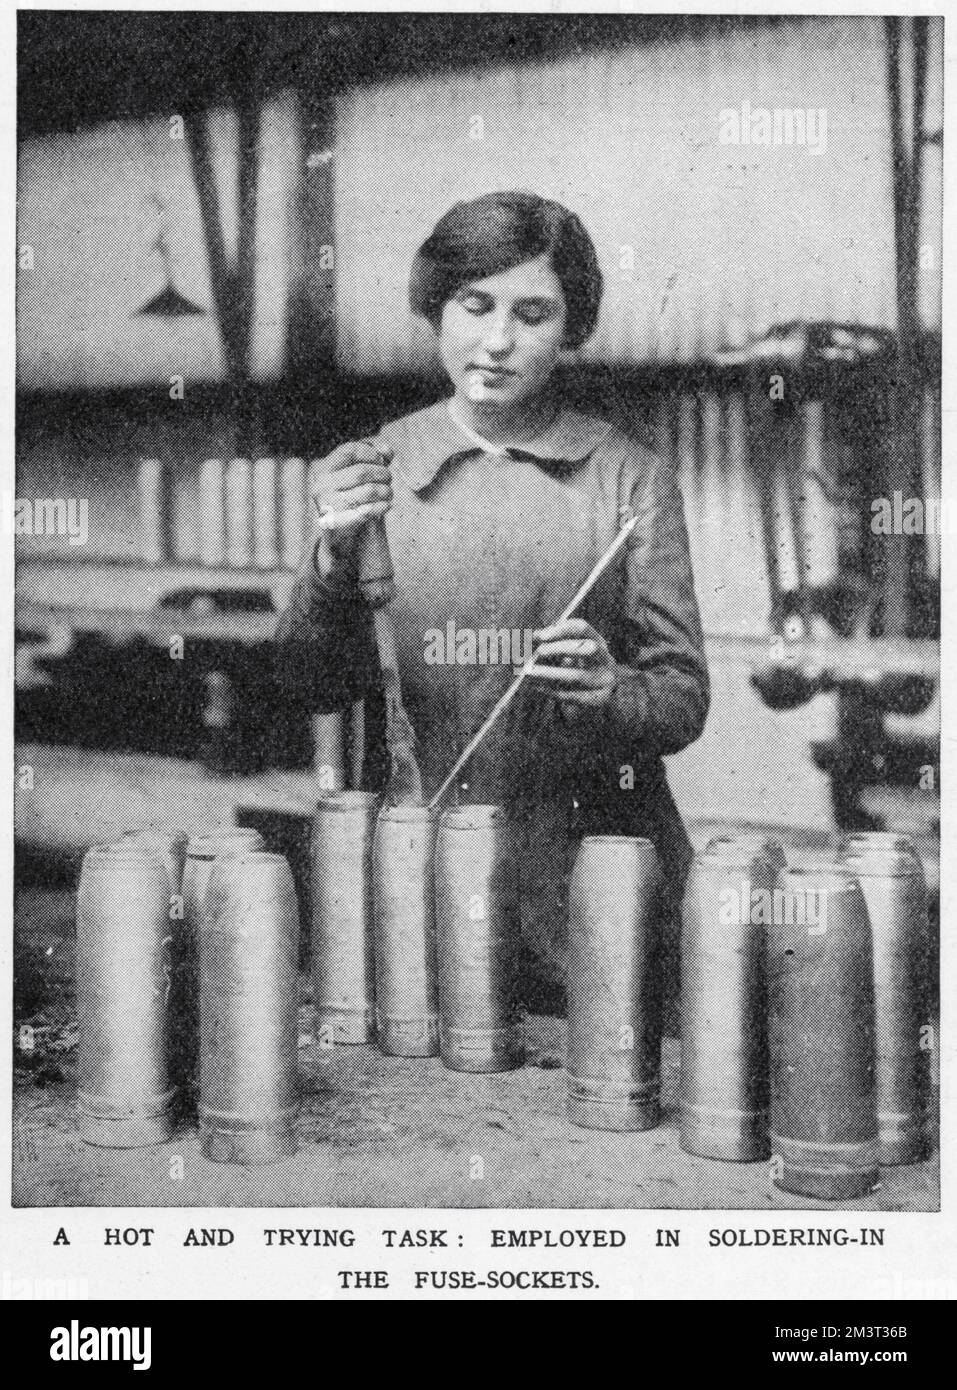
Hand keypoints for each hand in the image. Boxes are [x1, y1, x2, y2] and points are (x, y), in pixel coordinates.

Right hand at [310, 441, 393, 578]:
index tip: (382, 460)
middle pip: (362, 471)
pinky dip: (383, 506)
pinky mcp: (339, 523)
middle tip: (389, 480)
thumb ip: (373, 458)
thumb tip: (387, 450)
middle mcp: (321, 485)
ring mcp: (328, 505)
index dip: (371, 453)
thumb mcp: (357, 476)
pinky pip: (369, 510)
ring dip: (386, 491)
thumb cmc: (351, 499)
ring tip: (388, 493)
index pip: (349, 450)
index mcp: (323, 470)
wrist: (339, 536)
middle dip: (382, 474)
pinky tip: (386, 506)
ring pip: (369, 490)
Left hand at [524, 617, 616, 720]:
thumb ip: (553, 643)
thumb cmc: (578, 667)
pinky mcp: (600, 699)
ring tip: (528, 673)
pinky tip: (537, 688)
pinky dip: (553, 692)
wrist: (603, 694)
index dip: (560, 630)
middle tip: (537, 653)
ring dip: (550, 674)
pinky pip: (574, 696)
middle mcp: (605, 658)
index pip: (581, 628)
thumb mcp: (569, 652)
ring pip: (578, 676)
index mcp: (597, 640)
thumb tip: (534, 637)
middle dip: (560, 649)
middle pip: (587, 649)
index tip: (538, 636)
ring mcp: (606, 680)